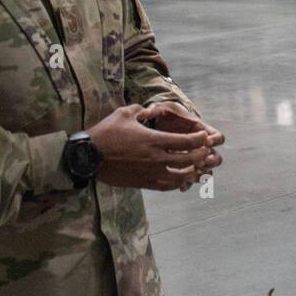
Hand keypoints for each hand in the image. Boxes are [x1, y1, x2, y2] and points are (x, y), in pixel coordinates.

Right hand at [84, 104, 215, 190]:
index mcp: (154, 140)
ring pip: (180, 177)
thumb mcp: (124, 114)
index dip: (200, 140)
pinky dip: (177, 183)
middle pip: (188, 160)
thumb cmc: (105, 133)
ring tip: (197, 168)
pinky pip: (166, 186)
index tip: (204, 136)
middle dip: (201, 156)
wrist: (88, 157)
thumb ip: (141, 110)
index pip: (186, 142)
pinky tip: (180, 180)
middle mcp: (156, 158)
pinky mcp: (143, 183)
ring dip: (192, 172)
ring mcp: (150, 173)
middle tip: (207, 152)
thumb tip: (148, 108)